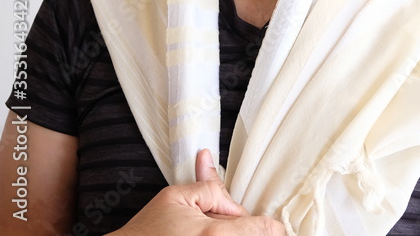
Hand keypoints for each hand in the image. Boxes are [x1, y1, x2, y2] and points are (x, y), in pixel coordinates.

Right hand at [110, 149, 284, 234]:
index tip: (271, 225)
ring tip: (208, 232)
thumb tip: (229, 190)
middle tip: (225, 225)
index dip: (271, 225)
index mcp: (216, 235)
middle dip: (247, 229)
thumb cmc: (148, 230)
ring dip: (236, 235)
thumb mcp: (177, 196)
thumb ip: (210, 189)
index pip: (266, 229)